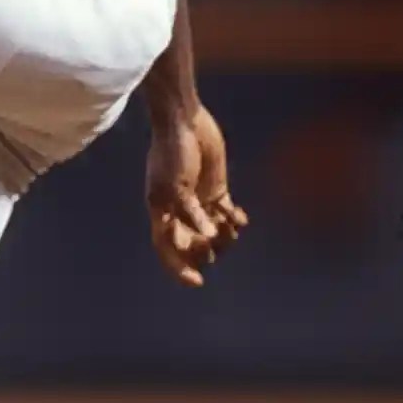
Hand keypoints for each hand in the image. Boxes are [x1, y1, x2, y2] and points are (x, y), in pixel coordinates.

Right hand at [145, 105, 248, 287]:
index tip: (198, 282)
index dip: (179, 269)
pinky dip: (235, 221)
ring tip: (231, 224)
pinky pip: (227, 215)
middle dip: (207, 249)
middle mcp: (179, 211)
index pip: (167, 249)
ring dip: (225, 236)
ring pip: (213, 233)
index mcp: (161, 212)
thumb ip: (189, 211)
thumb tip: (207, 235)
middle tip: (218, 239)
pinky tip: (240, 216)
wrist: (184, 121)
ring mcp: (198, 202)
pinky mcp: (216, 190)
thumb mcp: (175, 183)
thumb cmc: (173, 151)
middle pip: (192, 245)